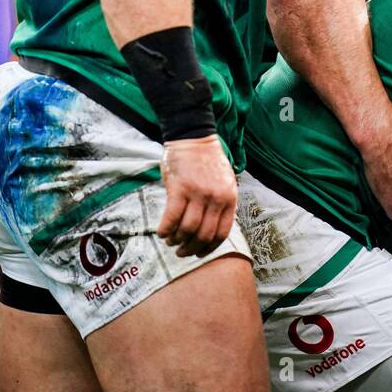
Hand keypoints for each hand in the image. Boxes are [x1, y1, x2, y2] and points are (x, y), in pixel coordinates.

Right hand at [157, 134, 236, 257]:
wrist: (194, 137)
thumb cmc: (207, 161)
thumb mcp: (225, 182)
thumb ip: (222, 204)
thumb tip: (213, 229)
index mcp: (229, 198)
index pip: (221, 234)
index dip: (208, 248)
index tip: (199, 253)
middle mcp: (216, 198)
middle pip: (204, 235)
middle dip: (191, 249)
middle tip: (181, 252)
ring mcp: (198, 193)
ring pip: (188, 230)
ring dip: (177, 241)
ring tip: (171, 241)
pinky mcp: (180, 188)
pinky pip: (172, 218)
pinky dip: (166, 230)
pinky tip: (162, 233)